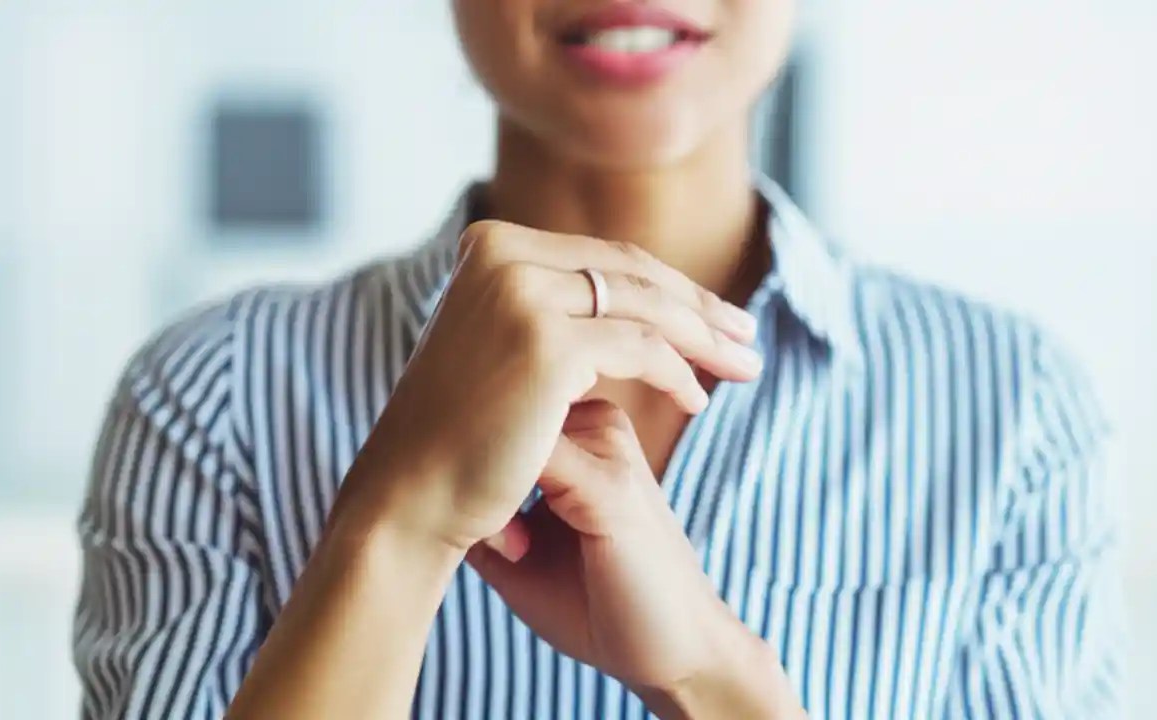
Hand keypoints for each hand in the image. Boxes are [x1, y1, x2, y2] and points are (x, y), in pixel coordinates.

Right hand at [338, 220, 761, 553]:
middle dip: (699, 307)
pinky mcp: (547, 341)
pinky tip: (695, 399)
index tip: (713, 317)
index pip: (603, 258)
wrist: (409, 497)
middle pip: (632, 273)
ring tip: (743, 367)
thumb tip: (622, 298)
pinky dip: (676, 372)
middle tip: (747, 338)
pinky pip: (641, 348)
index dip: (666, 287)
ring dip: (704, 338)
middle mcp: (501, 253)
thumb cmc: (458, 437)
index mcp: (489, 245)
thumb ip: (547, 310)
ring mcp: (521, 292)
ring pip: (646, 306)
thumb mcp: (497, 348)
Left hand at [465, 401, 802, 716]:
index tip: (449, 504)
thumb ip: (481, 504)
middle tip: (483, 537)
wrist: (669, 650)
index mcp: (583, 429)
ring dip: (480, 485)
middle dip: (462, 462)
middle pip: (499, 405)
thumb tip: (411, 484)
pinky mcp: (613, 486)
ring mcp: (609, 448)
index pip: (499, 399)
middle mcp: (599, 425)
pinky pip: (529, 461)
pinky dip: (495, 505)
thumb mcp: (520, 548)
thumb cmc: (595, 600)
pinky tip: (508, 550)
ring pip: (508, 426)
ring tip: (502, 549)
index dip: (457, 449)